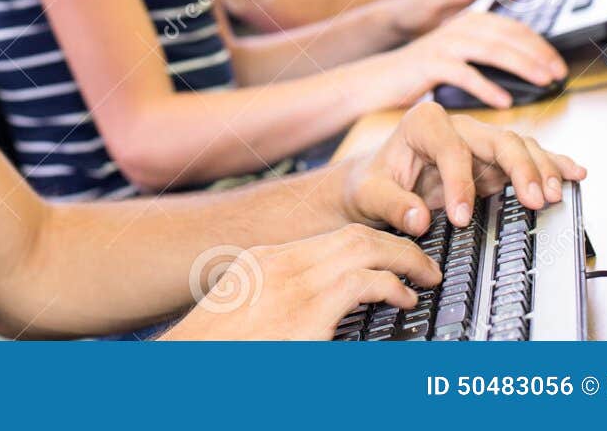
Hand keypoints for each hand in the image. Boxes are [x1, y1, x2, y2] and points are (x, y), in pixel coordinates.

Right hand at [158, 224, 439, 340]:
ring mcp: (289, 283)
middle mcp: (276, 263)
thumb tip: (317, 318)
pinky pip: (363, 281)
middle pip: (350, 233)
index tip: (389, 259)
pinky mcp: (304, 311)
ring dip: (402, 257)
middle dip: (393, 242)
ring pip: (362, 245)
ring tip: (424, 275)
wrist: (182, 373)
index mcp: (261, 263)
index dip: (367, 244)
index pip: (327, 238)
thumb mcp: (244, 319)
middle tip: (421, 260)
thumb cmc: (214, 356)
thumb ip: (277, 307)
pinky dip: (392, 284)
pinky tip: (403, 298)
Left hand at [336, 101, 586, 232]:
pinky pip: (528, 157)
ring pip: (519, 147)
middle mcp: (457, 127)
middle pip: (498, 139)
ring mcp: (479, 143)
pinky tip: (574, 172)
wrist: (376, 181)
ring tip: (554, 195)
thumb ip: (390, 204)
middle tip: (535, 201)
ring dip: (541, 170)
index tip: (462, 218)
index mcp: (423, 124)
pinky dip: (552, 164)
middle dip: (520, 168)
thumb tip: (418, 219)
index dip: (460, 182)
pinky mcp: (493, 162)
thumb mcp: (368, 194)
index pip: (451, 148)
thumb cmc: (372, 182)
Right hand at [354, 10, 568, 109]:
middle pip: (507, 35)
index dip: (540, 44)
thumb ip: (485, 55)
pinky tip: (503, 101)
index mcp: (468, 23)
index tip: (558, 64)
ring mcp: (443, 44)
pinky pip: (464, 73)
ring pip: (491, 49)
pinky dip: (487, 87)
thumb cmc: (420, 75)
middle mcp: (458, 28)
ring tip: (541, 82)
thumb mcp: (457, 57)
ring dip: (521, 66)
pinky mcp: (429, 64)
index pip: (513, 27)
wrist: (377, 80)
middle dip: (538, 53)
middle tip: (558, 73)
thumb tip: (525, 68)